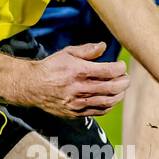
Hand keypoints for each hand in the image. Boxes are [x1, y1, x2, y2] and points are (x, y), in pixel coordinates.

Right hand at [11, 42, 128, 117]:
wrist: (32, 86)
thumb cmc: (51, 67)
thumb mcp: (67, 53)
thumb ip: (87, 50)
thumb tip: (104, 46)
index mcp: (79, 71)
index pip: (110, 71)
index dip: (120, 68)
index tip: (120, 65)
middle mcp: (80, 88)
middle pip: (113, 88)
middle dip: (124, 82)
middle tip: (125, 77)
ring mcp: (78, 103)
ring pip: (109, 101)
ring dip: (119, 95)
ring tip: (120, 88)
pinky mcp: (76, 113)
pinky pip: (99, 111)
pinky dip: (109, 105)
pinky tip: (109, 98)